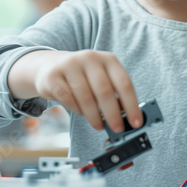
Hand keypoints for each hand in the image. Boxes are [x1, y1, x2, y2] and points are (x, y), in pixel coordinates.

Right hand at [9, 50, 141, 131]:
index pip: (124, 83)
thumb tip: (128, 118)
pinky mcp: (53, 76)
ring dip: (94, 116)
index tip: (136, 122)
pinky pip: (68, 99)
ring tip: (98, 125)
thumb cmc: (83, 78)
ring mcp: (70, 65)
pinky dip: (77, 110)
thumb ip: (114, 95)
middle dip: (113, 114)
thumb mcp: (101, 79)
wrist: (50, 66)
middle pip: (105, 91)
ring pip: (86, 97)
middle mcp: (90, 58)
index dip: (132, 105)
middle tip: (117, 129)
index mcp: (108, 59)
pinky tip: (81, 113)